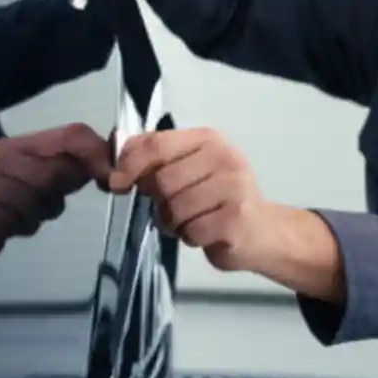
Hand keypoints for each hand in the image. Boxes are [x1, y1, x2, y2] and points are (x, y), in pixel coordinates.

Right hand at [0, 123, 112, 271]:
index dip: (94, 154)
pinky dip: (9, 230)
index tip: (109, 180)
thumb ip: (64, 174)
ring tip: (13, 222)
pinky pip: (3, 220)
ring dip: (30, 220)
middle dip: (52, 200)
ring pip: (27, 201)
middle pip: (49, 172)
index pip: (67, 134)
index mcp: (10, 146)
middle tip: (37, 212)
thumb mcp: (33, 190)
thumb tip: (109, 165)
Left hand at [108, 128, 266, 271]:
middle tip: (171, 207)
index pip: (156, 144)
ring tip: (190, 221)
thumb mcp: (188, 169)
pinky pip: (191, 231)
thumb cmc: (219, 199)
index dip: (129, 164)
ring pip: (175, 208)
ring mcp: (234, 188)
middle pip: (163, 180)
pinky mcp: (237, 219)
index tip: (116, 182)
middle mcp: (224, 158)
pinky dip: (190, 238)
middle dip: (158, 200)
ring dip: (173, 222)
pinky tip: (204, 233)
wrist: (263, 231)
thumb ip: (154, 160)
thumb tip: (114, 161)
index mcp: (208, 140)